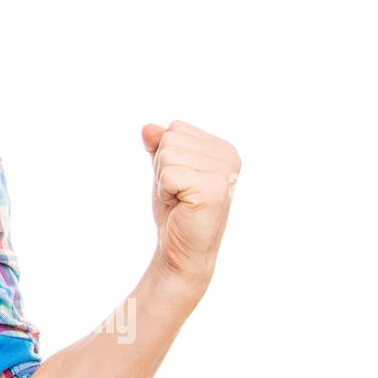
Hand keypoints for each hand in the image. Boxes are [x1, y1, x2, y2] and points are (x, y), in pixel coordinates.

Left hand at [141, 119, 240, 290]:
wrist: (182, 249)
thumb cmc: (176, 209)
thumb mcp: (164, 169)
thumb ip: (159, 145)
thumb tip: (148, 127)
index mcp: (222, 148)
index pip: (175, 128)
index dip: (165, 155)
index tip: (180, 179)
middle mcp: (229, 156)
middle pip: (170, 139)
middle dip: (162, 167)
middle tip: (178, 192)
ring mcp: (224, 172)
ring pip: (167, 154)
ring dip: (163, 180)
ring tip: (180, 198)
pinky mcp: (213, 189)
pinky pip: (168, 174)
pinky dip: (165, 192)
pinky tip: (181, 205)